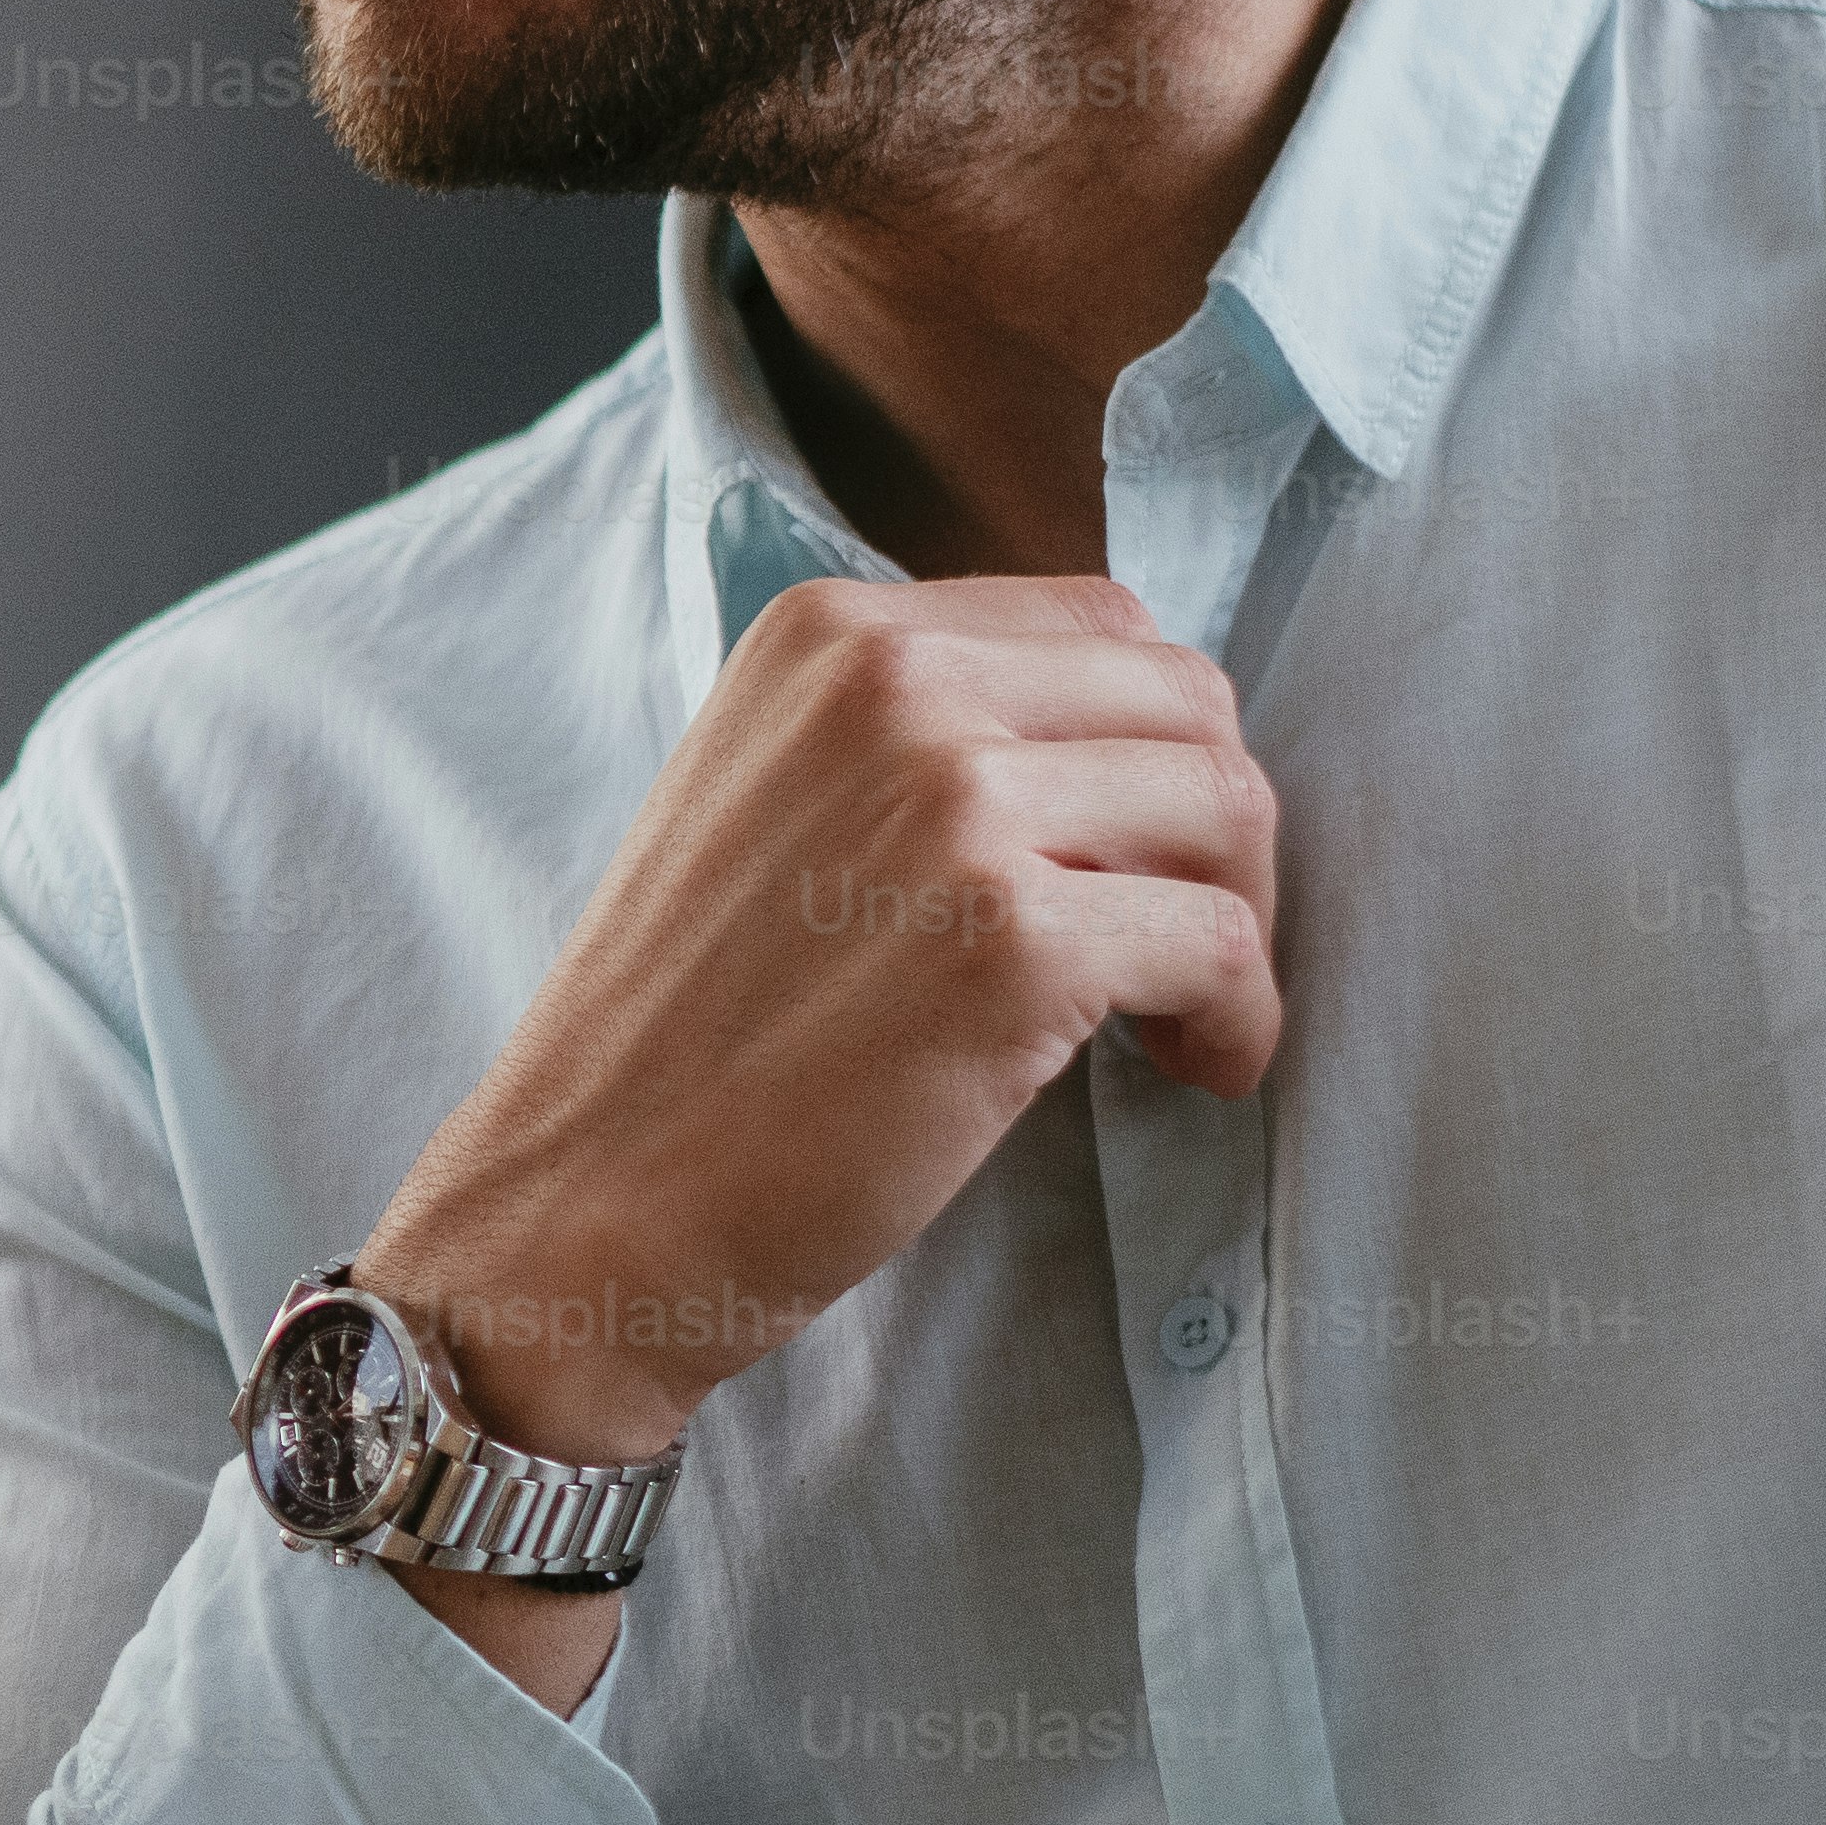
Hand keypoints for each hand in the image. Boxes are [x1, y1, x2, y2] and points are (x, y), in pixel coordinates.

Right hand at [364, 574, 1281, 1465]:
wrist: (586, 1202)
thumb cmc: (686, 1035)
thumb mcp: (766, 801)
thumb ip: (911, 738)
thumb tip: (1120, 748)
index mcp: (830, 633)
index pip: (1100, 622)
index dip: (1147, 746)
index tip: (1129, 852)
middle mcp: (893, 683)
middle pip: (1185, 702)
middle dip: (1215, 830)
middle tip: (1181, 945)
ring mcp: (954, 804)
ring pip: (1225, 807)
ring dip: (1238, 921)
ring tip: (1179, 1019)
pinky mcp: (1011, 941)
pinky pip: (1220, 943)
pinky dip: (1237, 1016)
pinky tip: (1193, 1070)